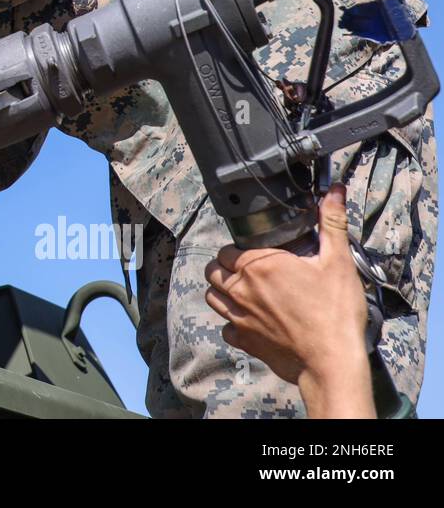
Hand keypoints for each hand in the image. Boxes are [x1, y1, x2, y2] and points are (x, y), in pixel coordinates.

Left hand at [203, 184, 373, 417]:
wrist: (332, 361)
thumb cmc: (335, 311)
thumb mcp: (338, 262)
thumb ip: (331, 223)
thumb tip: (333, 190)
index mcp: (258, 265)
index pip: (227, 249)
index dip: (238, 250)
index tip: (254, 254)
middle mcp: (241, 289)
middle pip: (212, 271)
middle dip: (224, 268)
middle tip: (245, 271)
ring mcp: (238, 317)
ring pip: (212, 297)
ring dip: (221, 292)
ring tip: (242, 292)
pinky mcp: (244, 341)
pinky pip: (225, 329)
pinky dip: (232, 325)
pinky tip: (250, 323)